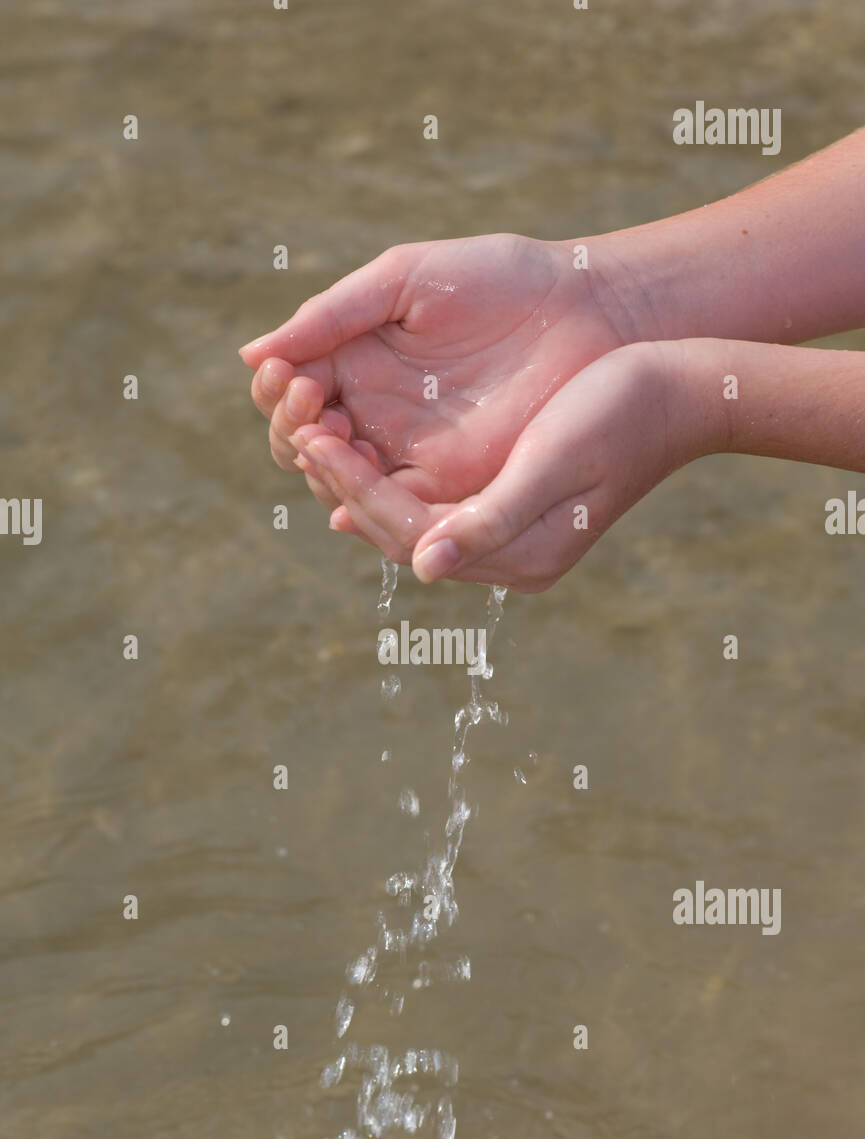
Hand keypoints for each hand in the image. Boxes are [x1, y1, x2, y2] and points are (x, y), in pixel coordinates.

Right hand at [240, 234, 638, 507]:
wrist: (589, 312)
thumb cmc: (505, 280)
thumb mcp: (408, 281)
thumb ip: (333, 315)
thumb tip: (253, 357)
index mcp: (356, 360)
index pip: (290, 396)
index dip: (278, 393)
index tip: (293, 376)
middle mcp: (376, 413)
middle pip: (305, 446)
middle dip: (294, 430)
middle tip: (316, 405)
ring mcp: (411, 453)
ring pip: (340, 485)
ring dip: (323, 469)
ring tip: (334, 436)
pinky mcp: (451, 488)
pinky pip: (394, 514)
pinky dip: (363, 511)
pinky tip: (351, 499)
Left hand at [287, 341, 704, 592]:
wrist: (678, 393)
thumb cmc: (620, 414)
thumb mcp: (553, 460)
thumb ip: (491, 518)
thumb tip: (424, 567)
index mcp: (522, 554)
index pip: (413, 535)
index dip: (357, 489)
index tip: (313, 438)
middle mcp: (510, 559)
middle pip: (403, 537)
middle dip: (347, 487)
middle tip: (299, 434)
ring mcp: (510, 539)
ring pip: (410, 525)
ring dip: (360, 486)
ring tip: (314, 438)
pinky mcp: (509, 510)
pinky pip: (430, 508)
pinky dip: (389, 482)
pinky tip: (357, 457)